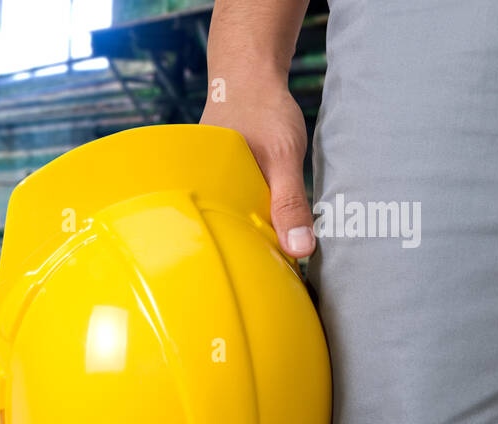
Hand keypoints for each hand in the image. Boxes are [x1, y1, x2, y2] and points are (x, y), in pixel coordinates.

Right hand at [200, 84, 313, 258]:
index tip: (265, 275)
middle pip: (223, 235)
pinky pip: (235, 207)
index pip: (216, 240)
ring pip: (230, 221)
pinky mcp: (219, 182)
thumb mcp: (282, 158)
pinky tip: (267, 218)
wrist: (250, 74)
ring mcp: (207, 187)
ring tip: (272, 248)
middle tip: (274, 265)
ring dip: (251, 231)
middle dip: (248, 249)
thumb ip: (289, 203)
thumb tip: (300, 251)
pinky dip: (251, 214)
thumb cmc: (262, 111)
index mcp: (199, 193)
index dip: (240, 259)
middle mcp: (197, 193)